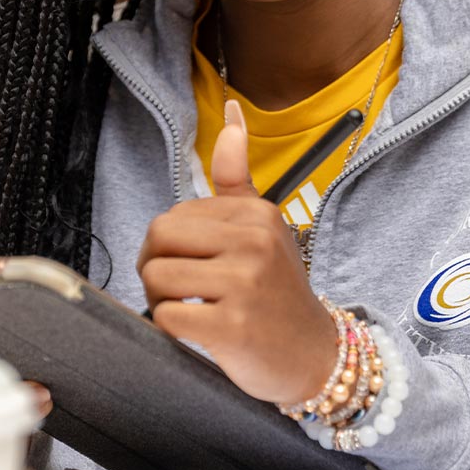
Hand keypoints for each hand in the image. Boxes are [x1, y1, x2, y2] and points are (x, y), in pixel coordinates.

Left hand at [137, 100, 339, 403]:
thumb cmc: (278, 291)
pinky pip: (167, 316)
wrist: (313, 355)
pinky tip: (197, 330)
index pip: (173, 214)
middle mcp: (254, 242)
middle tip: (180, 288)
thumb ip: (236, 176)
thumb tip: (230, 113)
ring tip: (189, 308)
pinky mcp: (234, 327)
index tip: (192, 264)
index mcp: (256, 214)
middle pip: (158, 238)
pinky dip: (171, 327)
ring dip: (160, 299)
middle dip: (155, 266)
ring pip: (156, 276)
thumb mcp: (264, 226)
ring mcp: (246, 284)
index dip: (168, 245)